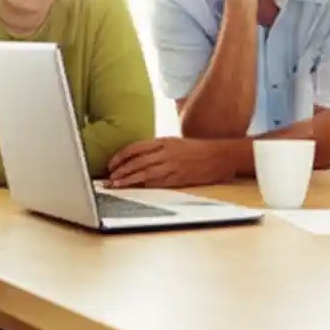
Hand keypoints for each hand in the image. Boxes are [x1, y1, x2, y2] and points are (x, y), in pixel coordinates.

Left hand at [107, 137, 233, 187]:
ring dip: (127, 179)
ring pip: (143, 172)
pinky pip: (157, 182)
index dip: (120, 156)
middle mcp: (166, 152)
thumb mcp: (176, 143)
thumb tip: (139, 157)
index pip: (135, 147)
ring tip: (116, 184)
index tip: (111, 164)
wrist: (220, 155)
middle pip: (136, 161)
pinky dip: (143, 185)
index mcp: (164, 141)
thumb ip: (158, 149)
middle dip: (120, 170)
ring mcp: (172, 165)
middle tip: (109, 177)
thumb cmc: (198, 150)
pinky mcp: (179, 178)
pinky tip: (135, 188)